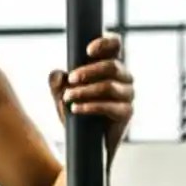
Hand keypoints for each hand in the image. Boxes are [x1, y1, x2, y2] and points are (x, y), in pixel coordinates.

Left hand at [49, 33, 133, 156]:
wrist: (83, 143)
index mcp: (110, 66)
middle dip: (89, 71)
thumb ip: (57, 84)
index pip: (116, 45)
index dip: (106, 42)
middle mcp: (123, 77)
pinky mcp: (127, 113)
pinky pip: (111, 106)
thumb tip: (57, 74)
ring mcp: (127, 95)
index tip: (87, 50)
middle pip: (112, 65)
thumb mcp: (61, 97)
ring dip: (85, 90)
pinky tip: (76, 109)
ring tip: (67, 98)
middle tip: (71, 80)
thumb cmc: (75, 114)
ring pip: (109, 85)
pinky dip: (91, 106)